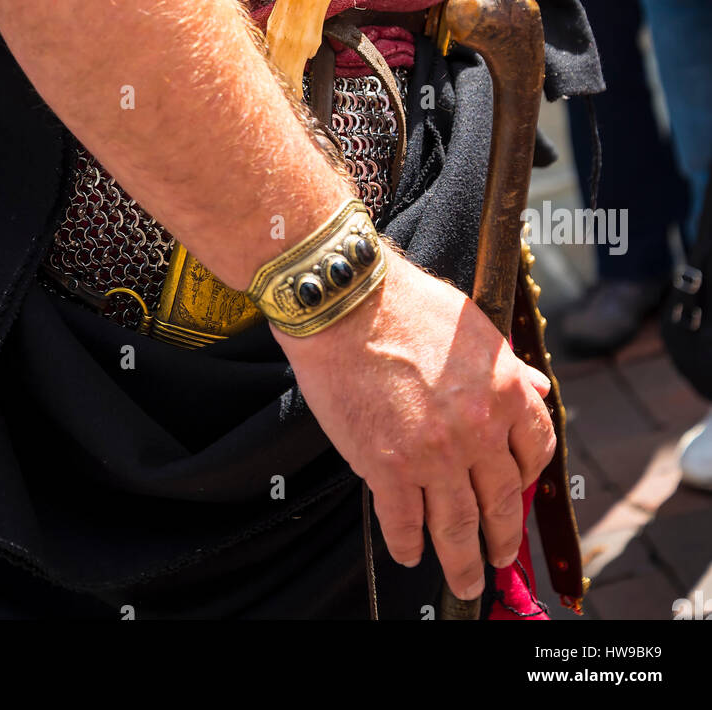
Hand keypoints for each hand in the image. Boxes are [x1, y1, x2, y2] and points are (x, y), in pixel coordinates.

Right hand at [277, 248, 555, 601]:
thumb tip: (537, 387)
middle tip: (500, 558)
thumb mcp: (472, 326)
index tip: (520, 489)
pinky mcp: (386, 467)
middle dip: (502, 538)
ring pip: (457, 526)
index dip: (529, 477)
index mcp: (504, 392)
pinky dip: (407, 544)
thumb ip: (507, 365)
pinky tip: (409, 553)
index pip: (537, 449)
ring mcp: (433, 455)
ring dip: (462, 562)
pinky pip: (403, 522)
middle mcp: (477, 431)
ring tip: (464, 580)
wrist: (346, 303)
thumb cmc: (405, 302)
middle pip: (500, 501)